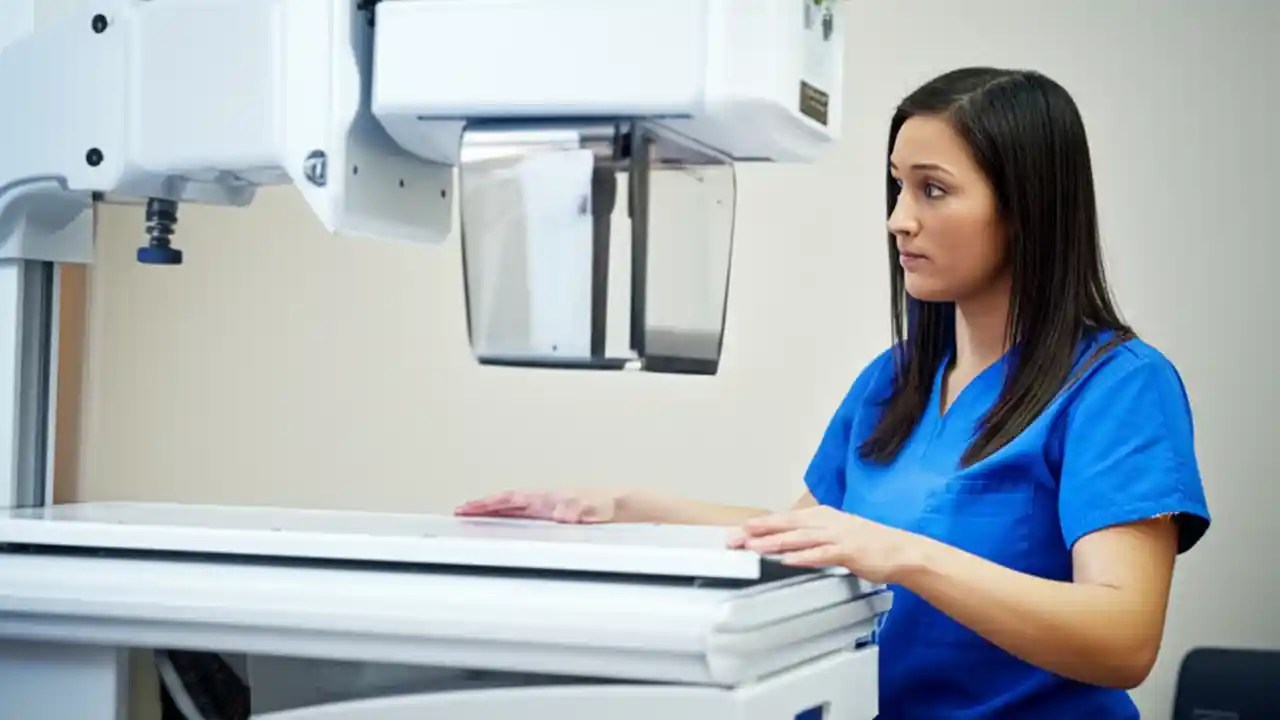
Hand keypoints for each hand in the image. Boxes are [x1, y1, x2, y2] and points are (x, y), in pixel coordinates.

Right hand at [453, 489, 618, 523]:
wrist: (617, 507)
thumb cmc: (604, 506)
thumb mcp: (593, 508)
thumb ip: (577, 509)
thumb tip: (561, 514)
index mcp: (546, 497)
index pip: (511, 498)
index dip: (489, 502)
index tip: (470, 507)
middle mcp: (541, 501)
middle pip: (504, 502)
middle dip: (480, 506)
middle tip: (458, 511)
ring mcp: (542, 510)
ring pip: (509, 510)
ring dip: (490, 513)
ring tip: (467, 518)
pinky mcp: (547, 519)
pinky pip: (520, 519)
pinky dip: (504, 521)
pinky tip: (496, 529)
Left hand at [728, 505, 925, 583]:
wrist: (902, 550)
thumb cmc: (870, 544)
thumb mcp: (836, 534)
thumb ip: (813, 537)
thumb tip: (787, 543)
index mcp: (822, 516)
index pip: (785, 519)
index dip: (760, 525)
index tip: (737, 531)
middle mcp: (826, 521)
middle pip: (786, 524)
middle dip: (758, 531)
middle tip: (734, 537)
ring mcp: (837, 535)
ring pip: (799, 537)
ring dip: (774, 542)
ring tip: (753, 546)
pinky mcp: (848, 551)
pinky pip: (821, 554)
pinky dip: (803, 556)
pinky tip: (787, 560)